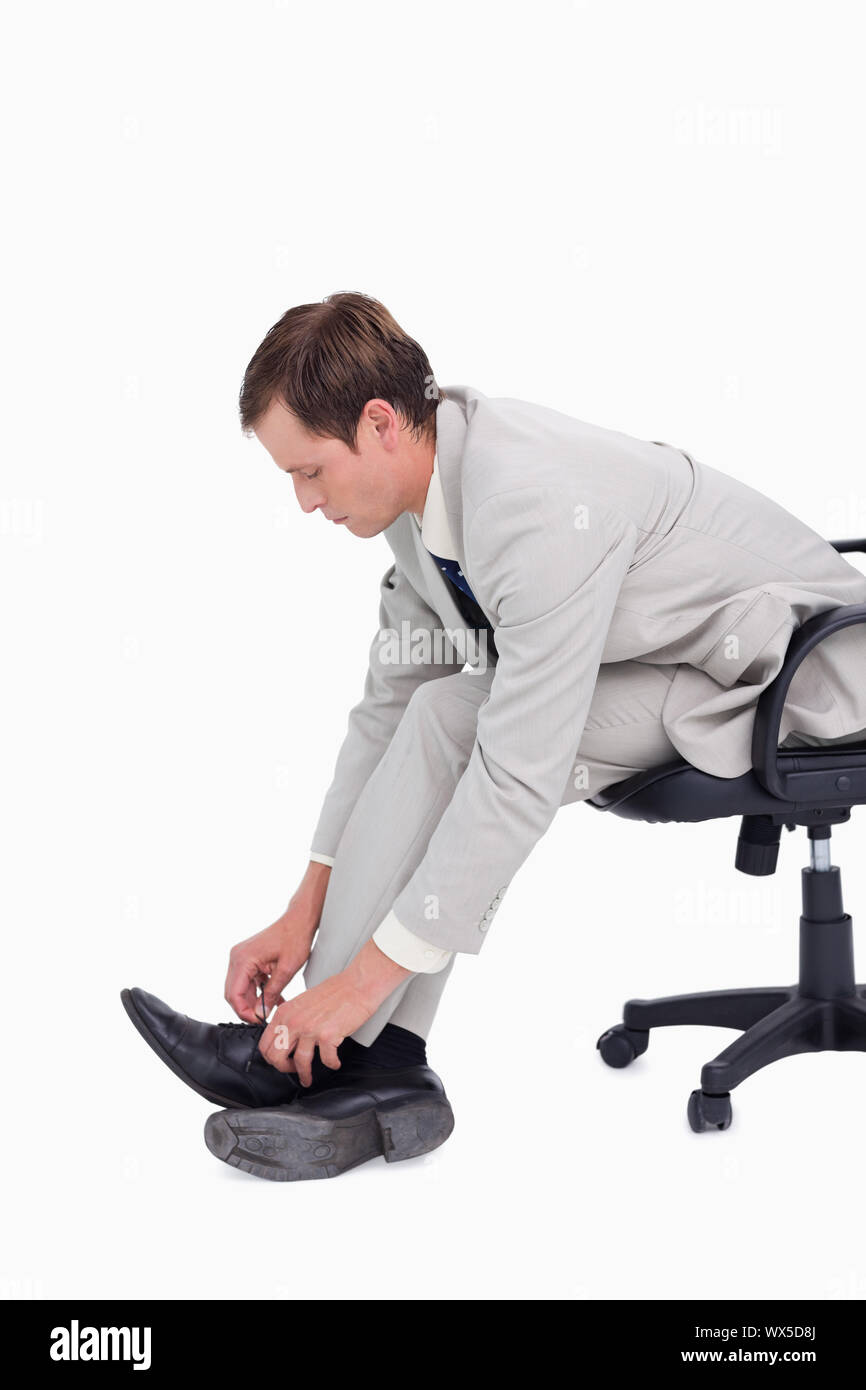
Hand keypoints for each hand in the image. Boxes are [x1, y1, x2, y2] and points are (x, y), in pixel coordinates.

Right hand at [225, 905, 315, 1023]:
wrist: (299, 920)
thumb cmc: (295, 938)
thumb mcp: (286, 970)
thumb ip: (272, 993)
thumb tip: (261, 1013)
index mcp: (243, 959)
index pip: (234, 994)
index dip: (244, 1012)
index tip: (259, 1020)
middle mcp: (237, 957)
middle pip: (234, 993)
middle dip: (248, 1008)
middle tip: (264, 1018)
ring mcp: (241, 957)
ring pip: (241, 988)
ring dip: (254, 1001)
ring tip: (272, 1009)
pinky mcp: (248, 958)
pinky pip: (248, 980)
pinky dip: (258, 991)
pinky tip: (274, 999)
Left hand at [257, 939, 412, 1085]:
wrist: (357, 985)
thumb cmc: (335, 992)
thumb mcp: (302, 1002)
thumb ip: (291, 1019)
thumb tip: (285, 1039)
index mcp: (285, 1012)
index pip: (265, 1044)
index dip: (271, 1058)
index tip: (281, 1061)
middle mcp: (294, 1021)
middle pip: (275, 1057)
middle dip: (283, 1069)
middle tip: (292, 1070)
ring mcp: (310, 1029)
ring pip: (299, 1063)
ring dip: (305, 1074)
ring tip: (309, 1078)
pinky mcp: (328, 1035)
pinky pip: (326, 1060)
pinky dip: (331, 1064)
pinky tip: (334, 1062)